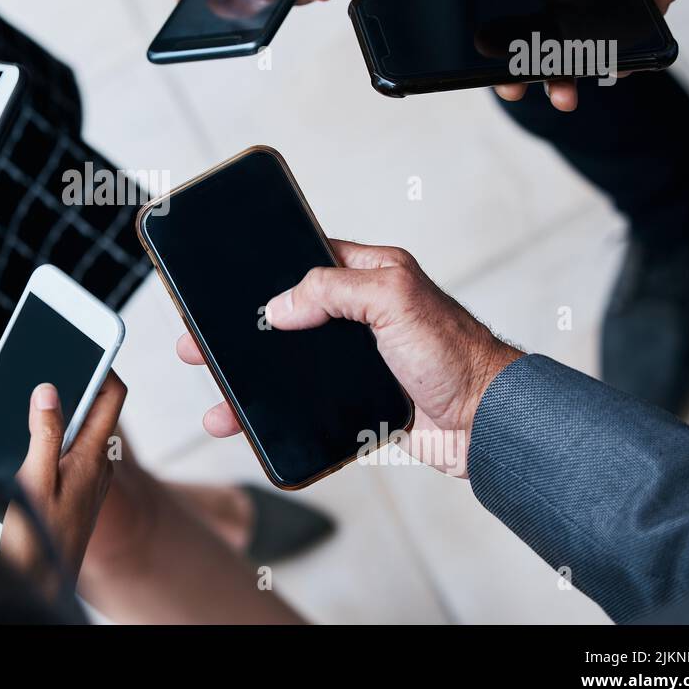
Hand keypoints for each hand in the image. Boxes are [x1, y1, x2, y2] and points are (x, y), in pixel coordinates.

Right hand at [0, 372, 127, 593]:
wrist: (40, 592)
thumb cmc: (42, 544)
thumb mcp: (39, 482)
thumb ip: (46, 434)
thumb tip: (49, 390)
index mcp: (92, 454)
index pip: (109, 395)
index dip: (100, 363)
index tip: (83, 340)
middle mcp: (85, 460)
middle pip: (62, 406)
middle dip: (29, 382)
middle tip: (3, 362)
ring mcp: (68, 473)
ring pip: (36, 426)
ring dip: (0, 409)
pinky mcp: (50, 487)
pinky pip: (27, 449)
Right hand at [175, 239, 521, 476]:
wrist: (489, 425)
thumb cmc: (458, 353)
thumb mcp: (395, 299)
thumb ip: (334, 290)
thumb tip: (280, 307)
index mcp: (370, 276)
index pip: (305, 262)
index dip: (265, 273)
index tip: (224, 283)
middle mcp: (360, 318)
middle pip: (285, 321)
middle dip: (239, 334)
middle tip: (198, 342)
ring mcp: (355, 364)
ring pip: (288, 370)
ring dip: (249, 384)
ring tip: (215, 397)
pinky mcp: (357, 406)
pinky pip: (305, 410)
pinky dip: (275, 419)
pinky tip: (249, 425)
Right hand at [475, 0, 688, 111]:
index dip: (480, 24)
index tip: (478, 49)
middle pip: (522, 35)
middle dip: (514, 66)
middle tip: (515, 85)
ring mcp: (591, 3)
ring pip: (565, 50)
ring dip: (559, 76)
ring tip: (563, 93)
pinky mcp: (630, 14)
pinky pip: (614, 49)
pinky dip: (611, 66)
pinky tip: (610, 71)